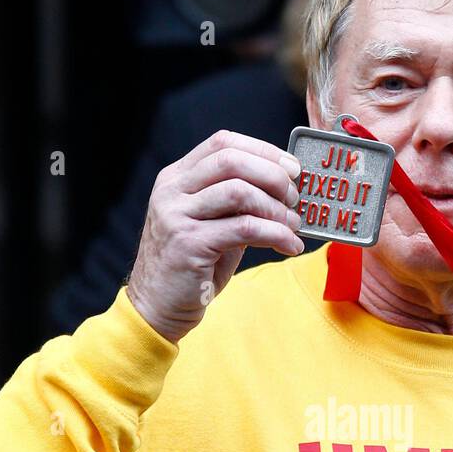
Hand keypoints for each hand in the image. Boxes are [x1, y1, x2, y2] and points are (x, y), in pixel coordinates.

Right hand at [126, 130, 303, 341]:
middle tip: (294, 198)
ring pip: (239, 192)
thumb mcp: (211, 224)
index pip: (222, 143)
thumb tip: (283, 188)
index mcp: (176, 178)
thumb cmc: (191, 268)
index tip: (291, 169)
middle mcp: (172, 191)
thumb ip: (236, 203)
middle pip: (231, 160)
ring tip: (293, 226)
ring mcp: (177, 216)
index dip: (263, 150)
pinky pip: (244, 228)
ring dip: (276, 208)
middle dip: (272, 175)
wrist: (157, 308)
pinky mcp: (189, 244)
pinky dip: (275, 235)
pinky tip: (289, 246)